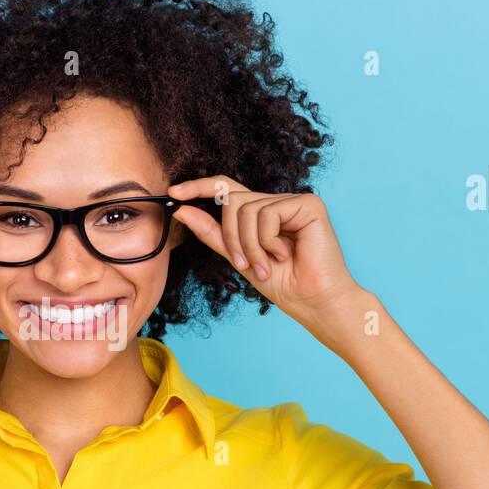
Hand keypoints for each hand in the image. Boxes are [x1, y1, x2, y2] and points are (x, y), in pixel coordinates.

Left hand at [168, 175, 363, 327]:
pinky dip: (268, 241)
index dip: (199, 187)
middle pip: (232, 201)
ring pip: (247, 209)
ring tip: (267, 265)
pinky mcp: (308, 204)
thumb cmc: (282, 284)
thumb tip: (183, 211)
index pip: (226, 189)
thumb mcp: (239, 258)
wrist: (313, 301)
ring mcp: (293, 200)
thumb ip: (213, 234)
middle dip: (231, 237)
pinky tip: (285, 253)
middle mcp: (277, 201)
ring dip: (250, 245)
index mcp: (262, 212)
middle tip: (245, 264)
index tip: (174, 193)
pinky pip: (267, 214)